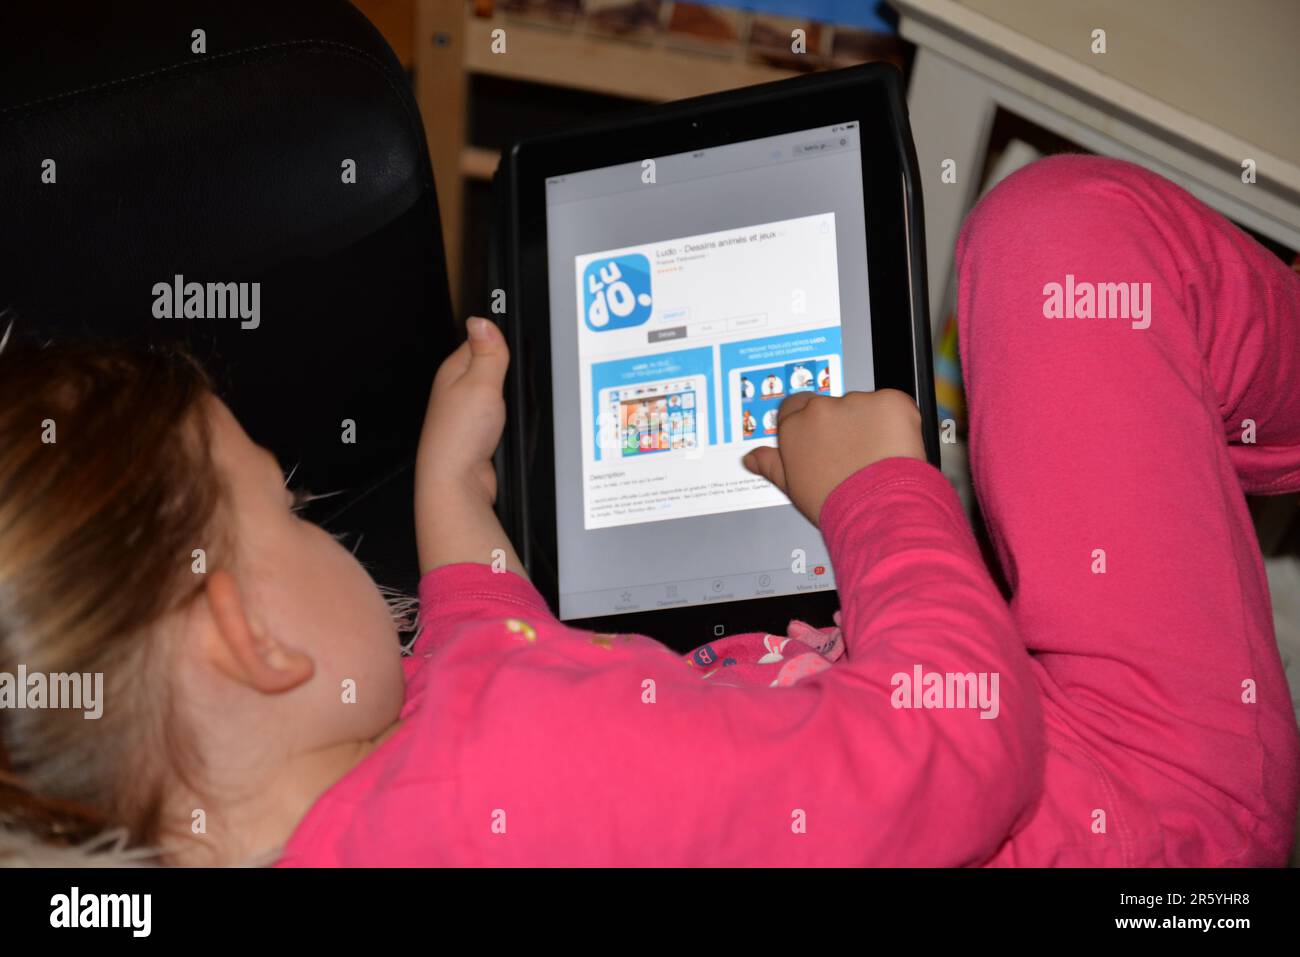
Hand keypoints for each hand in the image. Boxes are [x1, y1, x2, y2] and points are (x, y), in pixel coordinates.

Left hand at [416, 316, 507, 510]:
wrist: (458, 483)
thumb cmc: (459, 437)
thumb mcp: (481, 383)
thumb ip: (488, 351)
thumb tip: (482, 319)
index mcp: (454, 370)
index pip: (484, 341)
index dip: (503, 346)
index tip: (514, 357)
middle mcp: (459, 390)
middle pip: (496, 369)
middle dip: (511, 377)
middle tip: (512, 389)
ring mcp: (470, 413)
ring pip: (503, 395)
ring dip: (512, 403)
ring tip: (510, 412)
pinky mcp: (481, 434)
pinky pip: (504, 418)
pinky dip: (511, 422)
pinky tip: (510, 429)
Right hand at [742, 389, 925, 525]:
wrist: (876, 509)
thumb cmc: (835, 503)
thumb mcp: (793, 487)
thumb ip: (771, 465)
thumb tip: (754, 458)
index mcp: (795, 426)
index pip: (795, 408)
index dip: (809, 423)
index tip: (820, 437)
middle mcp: (822, 409)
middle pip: (831, 406)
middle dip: (842, 424)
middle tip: (853, 453)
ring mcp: (857, 403)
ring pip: (864, 406)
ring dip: (870, 423)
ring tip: (876, 456)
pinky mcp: (889, 402)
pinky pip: (894, 405)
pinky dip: (896, 422)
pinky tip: (893, 447)